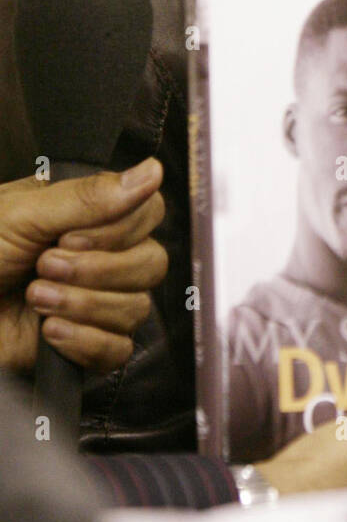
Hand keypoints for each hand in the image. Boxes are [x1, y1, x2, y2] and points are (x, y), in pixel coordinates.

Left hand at [0, 158, 167, 374]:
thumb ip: (89, 197)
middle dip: (99, 269)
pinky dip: (83, 340)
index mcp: (87, 217)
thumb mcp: (21, 216)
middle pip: (150, 263)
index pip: (149, 214)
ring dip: (82, 304)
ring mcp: (96, 303)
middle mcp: (100, 258)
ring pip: (136, 307)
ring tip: (36, 297)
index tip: (71, 234)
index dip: (121, 228)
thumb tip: (151, 171)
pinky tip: (48, 330)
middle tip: (46, 265)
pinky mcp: (86, 346)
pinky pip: (118, 349)